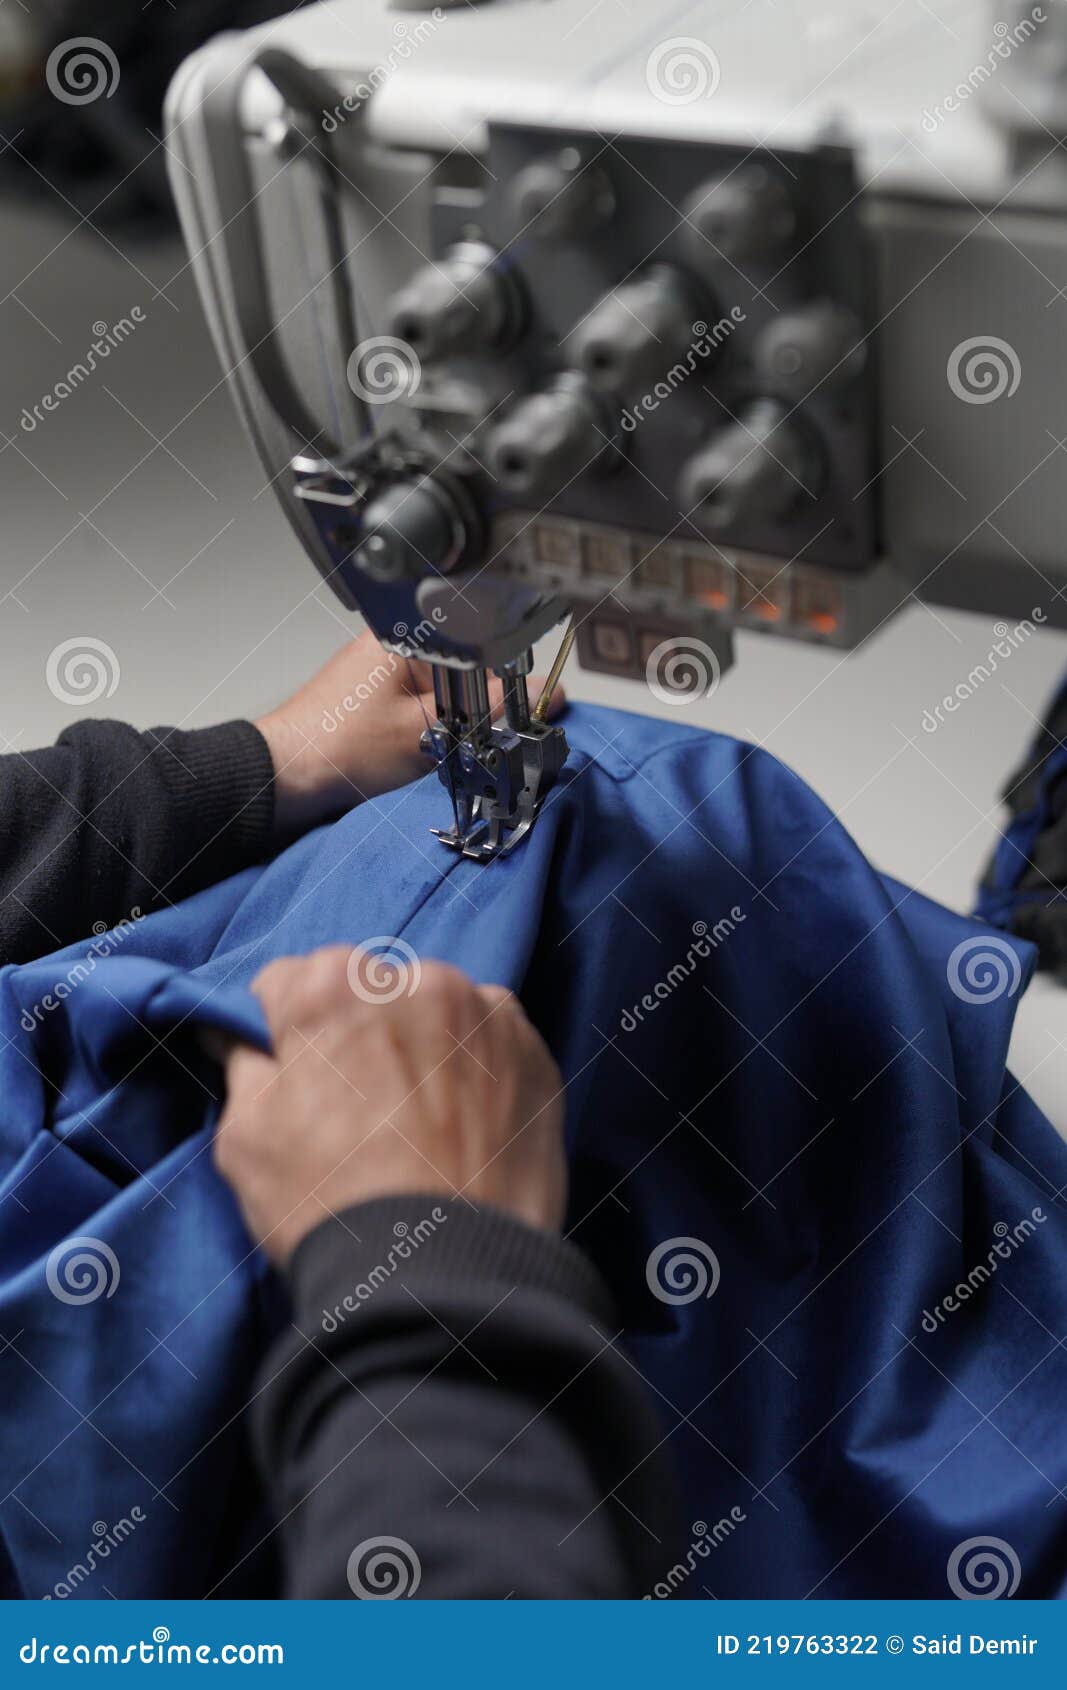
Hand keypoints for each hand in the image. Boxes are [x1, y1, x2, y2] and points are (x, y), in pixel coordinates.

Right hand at [214, 946, 566, 1263]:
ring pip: (436, 1010)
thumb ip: (244, 1068)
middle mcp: (414, 979)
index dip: (283, 1031)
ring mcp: (484, 1013)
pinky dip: (477, 1069)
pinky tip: (465, 1125)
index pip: (289, 983)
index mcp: (332, 988)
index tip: (292, 1074)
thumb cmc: (330, 1206)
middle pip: (369, 990)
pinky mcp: (535, 1053)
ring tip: (419, 1121)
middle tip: (358, 1107)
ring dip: (423, 1044)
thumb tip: (245, 1037)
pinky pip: (493, 1043)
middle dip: (358, 1032)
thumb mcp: (244, 1140)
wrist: (444, 1278)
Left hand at [255, 628, 565, 836]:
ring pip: (449, 690)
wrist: (285, 779)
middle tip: (476, 737)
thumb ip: (492, 710)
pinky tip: (422, 750)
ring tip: (437, 746)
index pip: (483, 641)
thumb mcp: (429, 731)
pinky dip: (433, 728)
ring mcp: (384, 668)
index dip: (511, 678)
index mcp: (405, 632)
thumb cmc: (338, 749)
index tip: (527, 707)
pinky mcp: (378, 695)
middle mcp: (394, 642)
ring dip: (456, 721)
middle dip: (480, 705)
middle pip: (469, 667)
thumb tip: (547, 692)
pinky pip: (425, 704)